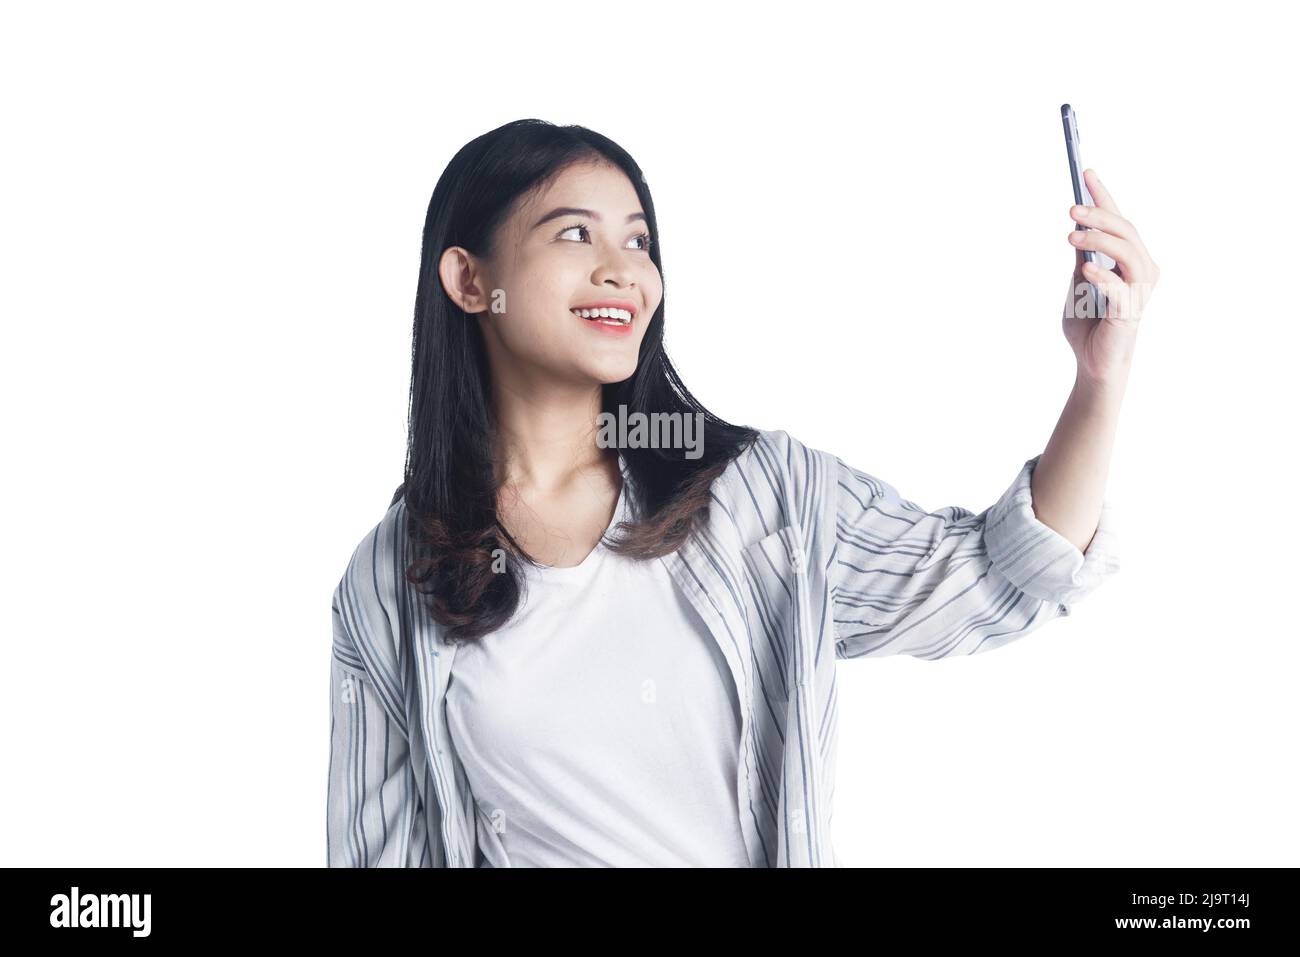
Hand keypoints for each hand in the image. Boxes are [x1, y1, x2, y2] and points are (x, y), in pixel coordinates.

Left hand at [1062, 168, 1159, 387]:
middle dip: (1100, 216)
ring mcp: (1139, 291)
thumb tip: (1078, 223)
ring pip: (1128, 254)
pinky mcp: (1130, 313)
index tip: (1085, 171)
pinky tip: (1085, 270)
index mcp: (1130, 260)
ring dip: (1100, 241)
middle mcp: (1142, 270)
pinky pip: (1120, 289)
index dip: (1103, 195)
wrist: (1093, 363)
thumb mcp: (1080, 280)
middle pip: (1126, 232)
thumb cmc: (1089, 322)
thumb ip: (1085, 255)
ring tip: (1072, 236)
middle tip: (1071, 209)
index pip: (1119, 220)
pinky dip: (1103, 277)